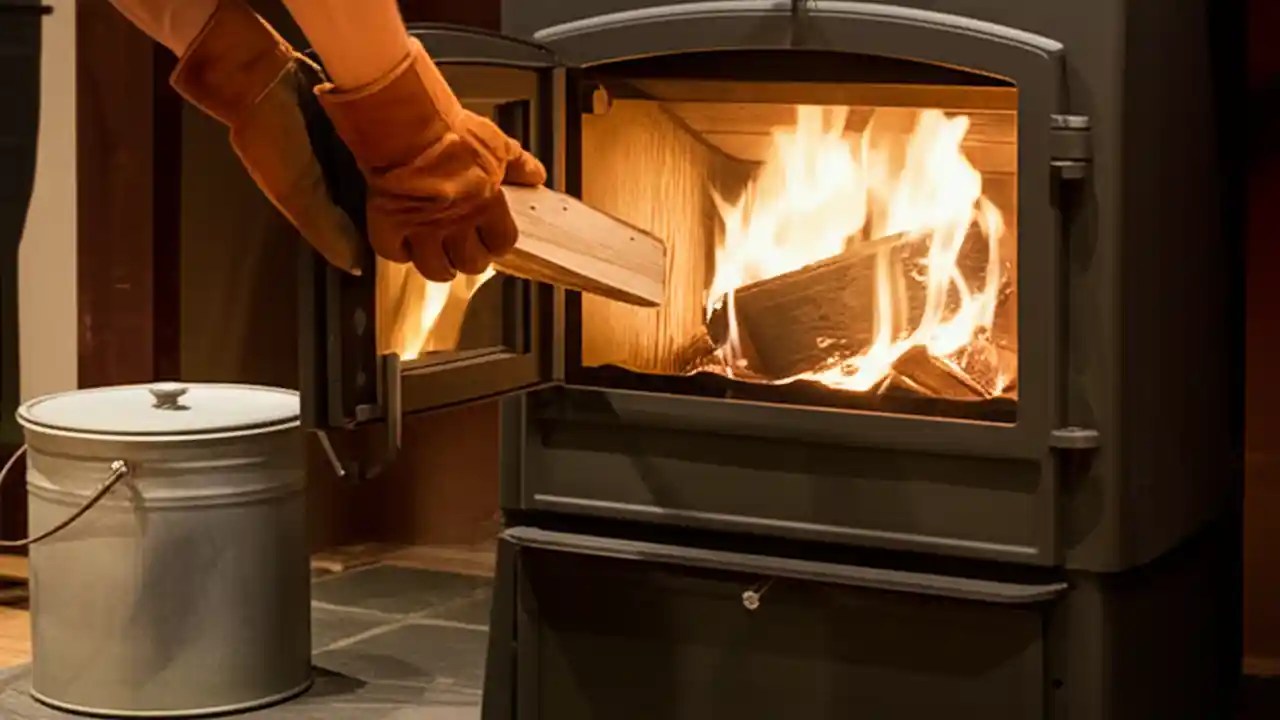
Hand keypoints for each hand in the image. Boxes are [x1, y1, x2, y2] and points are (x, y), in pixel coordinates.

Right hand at [317, 39, 546, 281]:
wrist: (407, 123)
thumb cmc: (449, 130)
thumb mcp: (496, 143)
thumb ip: (518, 164)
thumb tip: (535, 175)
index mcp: (487, 205)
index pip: (502, 243)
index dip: (496, 243)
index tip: (491, 238)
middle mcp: (458, 223)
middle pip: (471, 264)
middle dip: (469, 259)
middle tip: (464, 250)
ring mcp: (423, 228)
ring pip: (434, 269)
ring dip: (437, 266)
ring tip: (436, 257)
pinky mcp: (391, 225)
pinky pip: (395, 253)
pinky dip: (398, 250)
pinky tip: (401, 240)